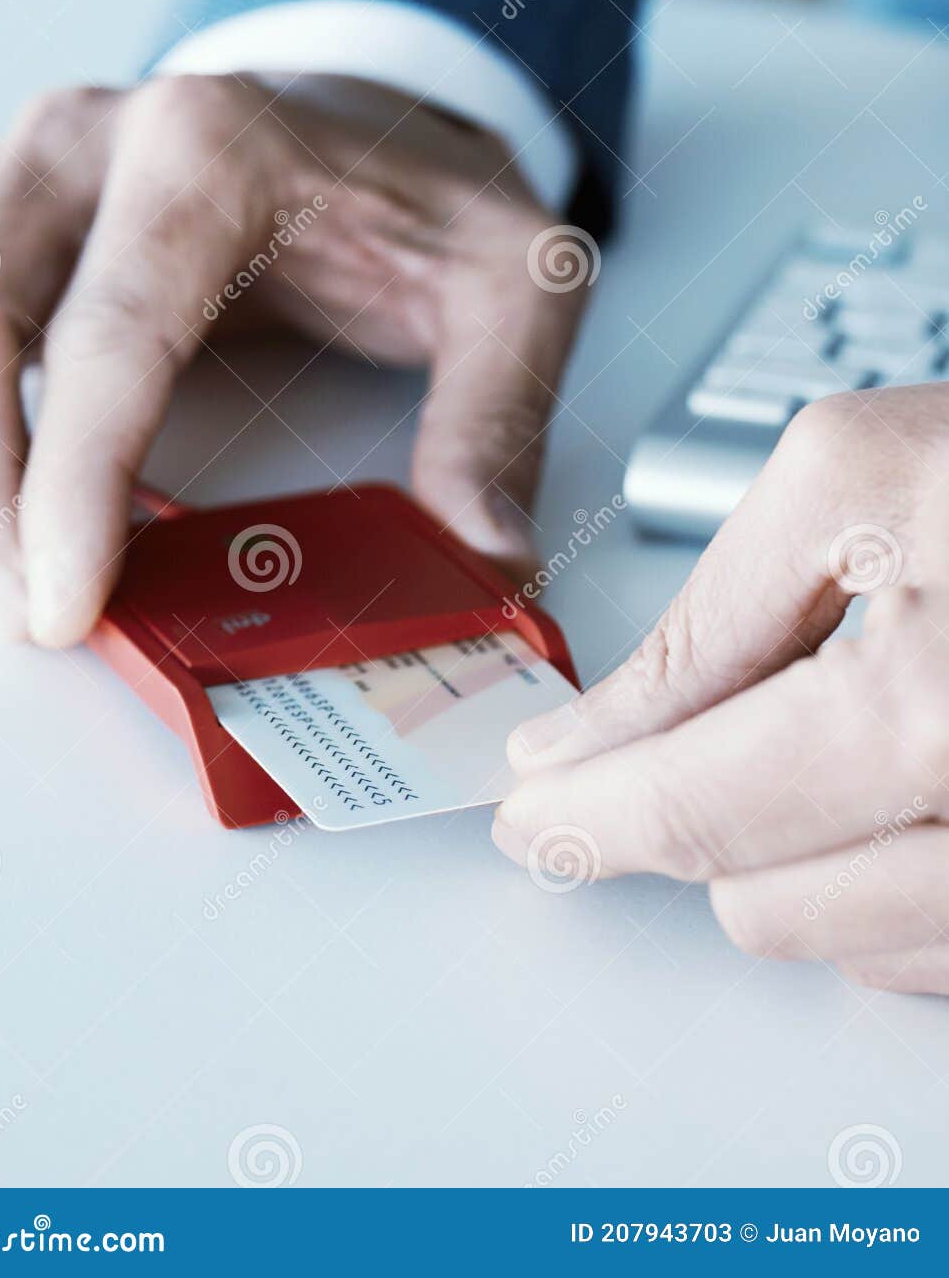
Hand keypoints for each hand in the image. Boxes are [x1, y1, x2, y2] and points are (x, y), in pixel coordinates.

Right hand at [0, 73, 589, 645]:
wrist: (368, 115)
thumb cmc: (424, 197)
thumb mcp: (514, 285)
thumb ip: (498, 413)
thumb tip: (479, 553)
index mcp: (213, 147)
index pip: (110, 333)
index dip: (70, 484)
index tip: (63, 602)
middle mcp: (86, 136)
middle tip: (17, 613)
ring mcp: (17, 162)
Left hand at [494, 387, 948, 994]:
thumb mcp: (851, 477)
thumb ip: (709, 623)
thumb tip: (588, 739)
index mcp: (932, 711)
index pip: (699, 810)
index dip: (587, 819)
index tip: (530, 821)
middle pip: (767, 906)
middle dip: (701, 826)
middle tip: (696, 739)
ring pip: (856, 949)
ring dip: (801, 862)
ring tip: (828, 739)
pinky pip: (948, 958)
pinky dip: (892, 890)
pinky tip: (895, 793)